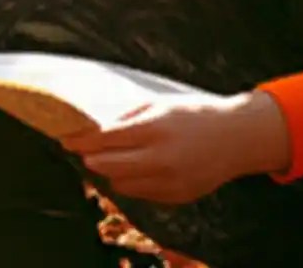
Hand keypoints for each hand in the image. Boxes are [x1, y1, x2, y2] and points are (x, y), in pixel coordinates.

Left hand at [59, 91, 291, 204]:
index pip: (105, 139)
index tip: (66, 140)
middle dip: (91, 158)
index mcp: (156, 129)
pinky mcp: (176, 196)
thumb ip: (129, 118)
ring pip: (121, 183)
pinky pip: (141, 193)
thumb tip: (96, 130)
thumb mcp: (161, 105)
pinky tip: (138, 168)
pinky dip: (133, 182)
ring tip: (113, 159)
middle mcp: (161, 157)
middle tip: (82, 151)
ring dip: (111, 172)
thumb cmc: (196, 115)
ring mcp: (169, 181)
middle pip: (107, 166)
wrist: (236, 138)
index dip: (81, 141)